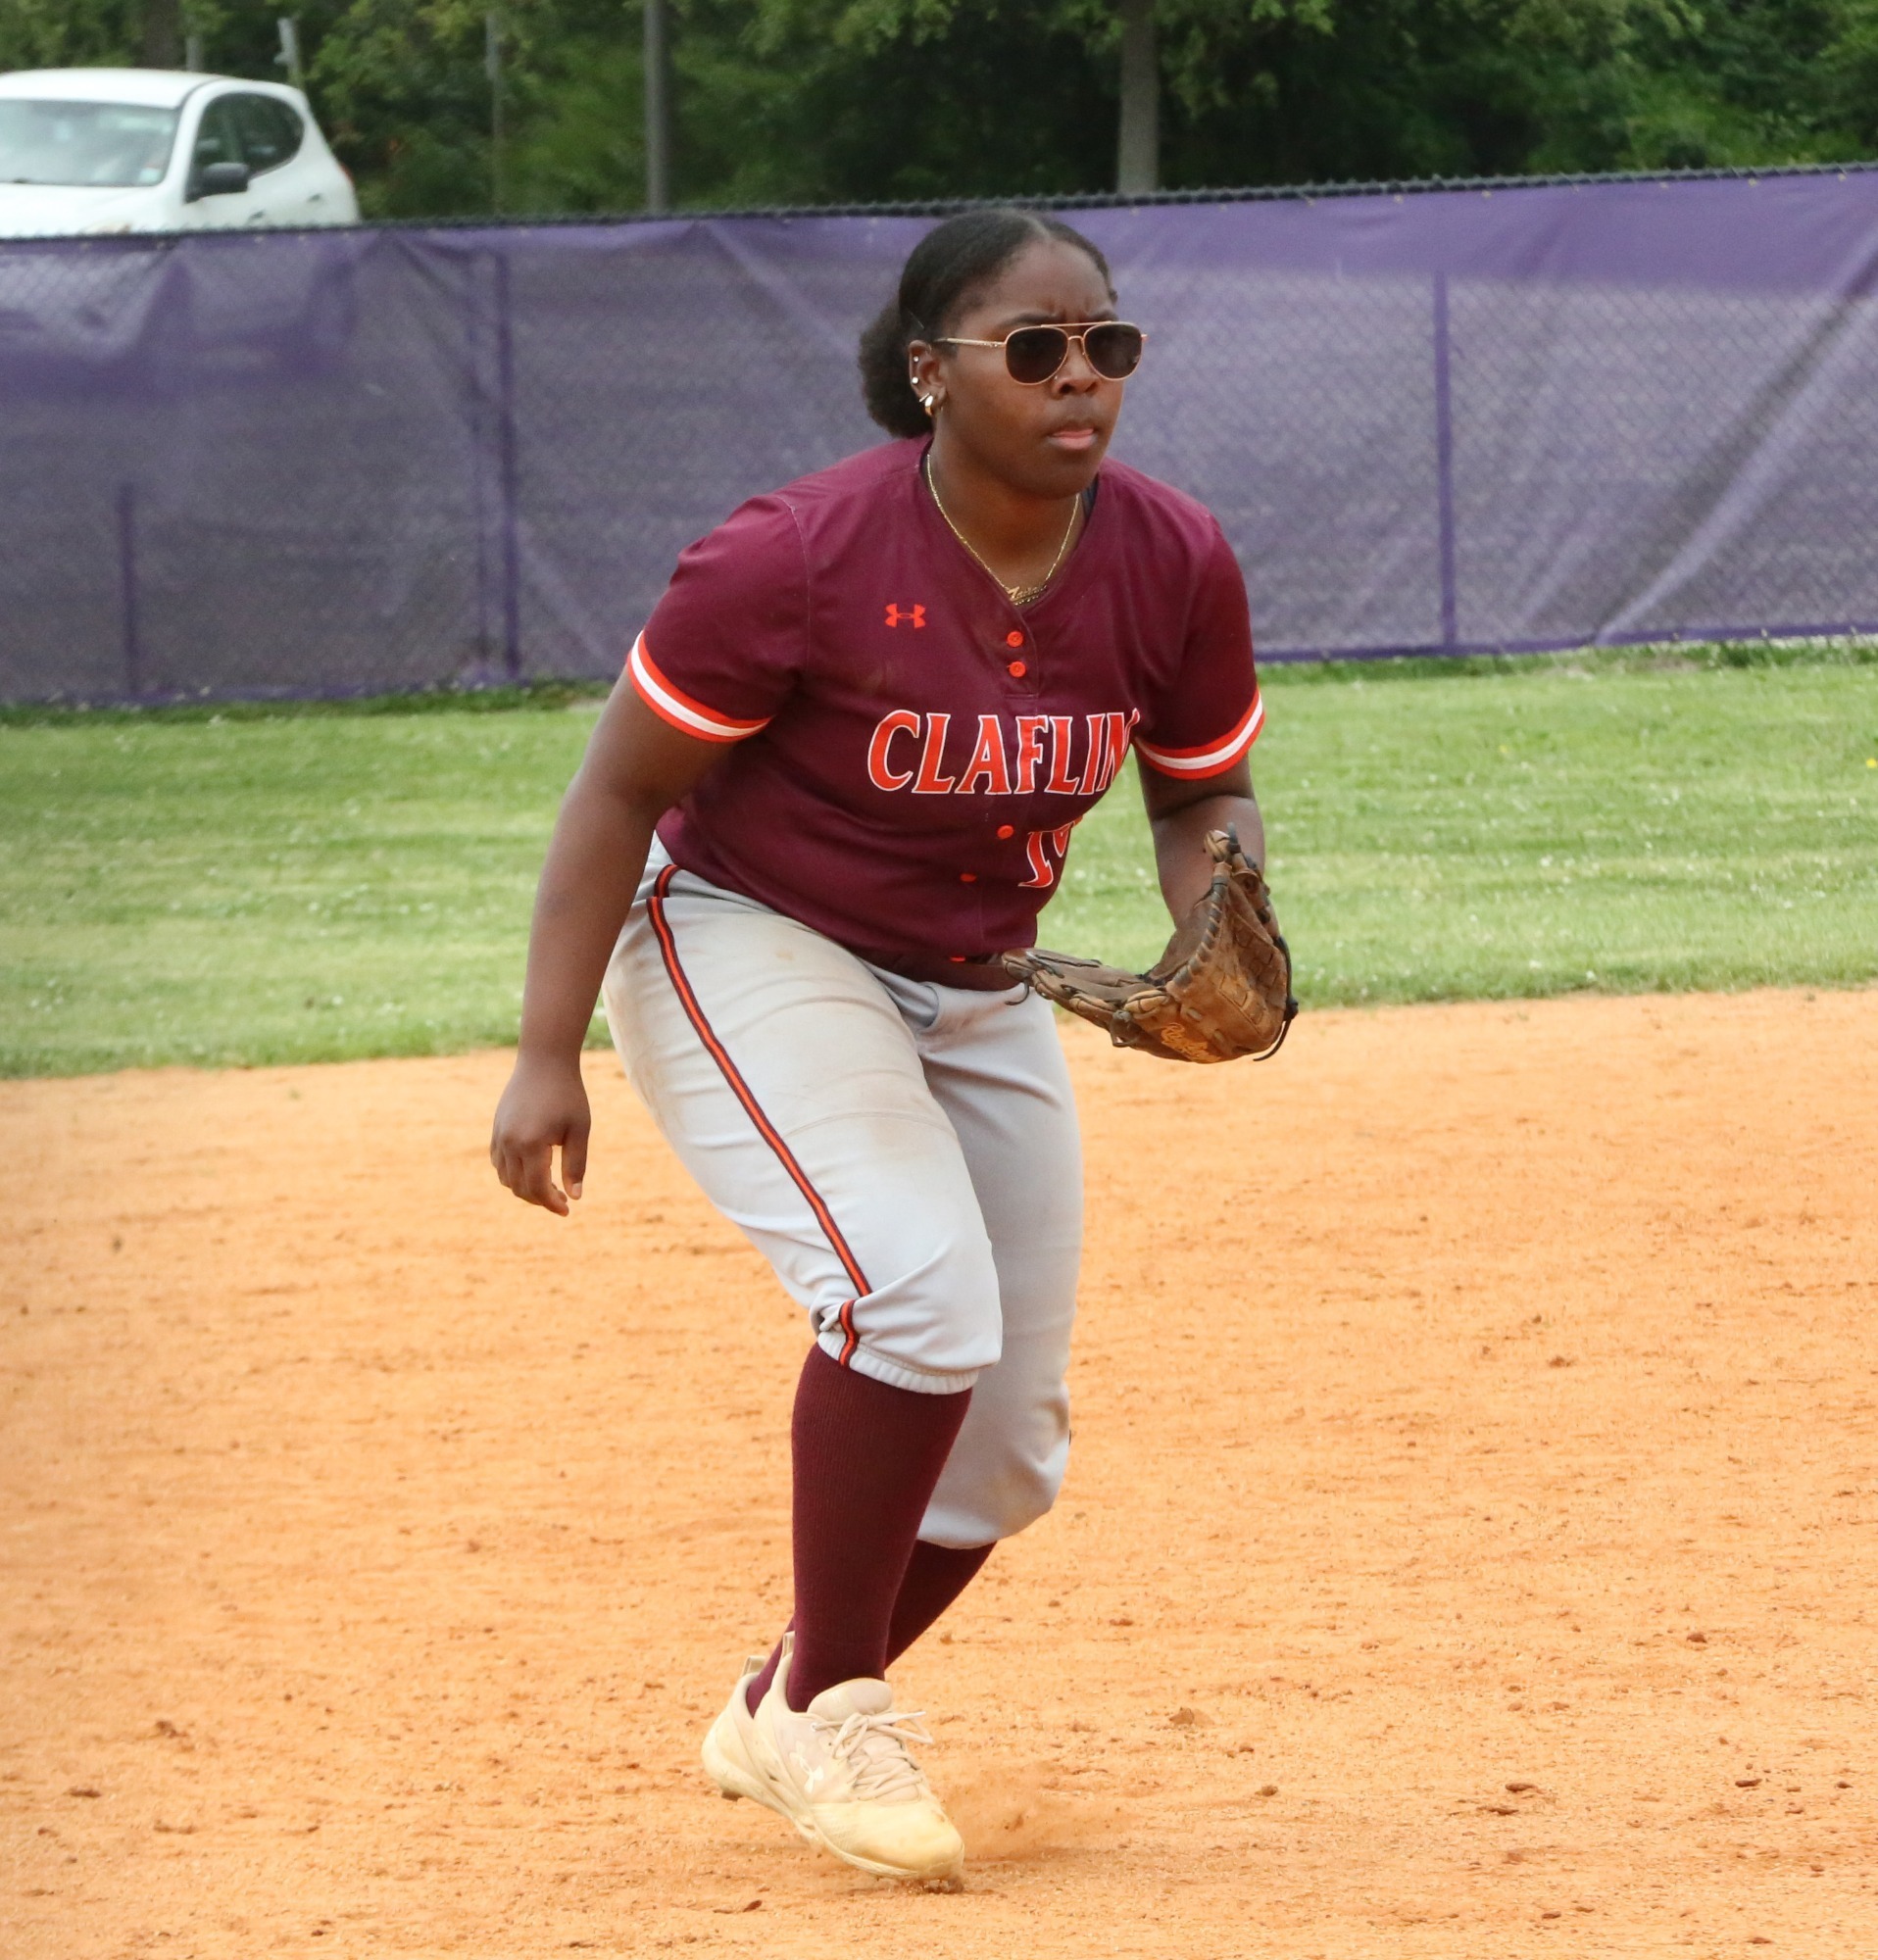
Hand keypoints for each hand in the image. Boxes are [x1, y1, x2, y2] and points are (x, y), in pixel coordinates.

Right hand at [490, 1054, 590, 1215]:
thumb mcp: (579, 1130)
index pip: (537, 1188)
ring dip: (525, 1189)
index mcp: (531, 1144)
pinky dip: (512, 1174)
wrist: (544, 1062)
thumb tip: (575, 1197)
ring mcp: (499, 1136)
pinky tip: (532, 1170)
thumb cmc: (568, 1094)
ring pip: (505, 1178)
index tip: (567, 1210)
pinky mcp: (496, 1129)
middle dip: (540, 1199)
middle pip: (519, 1188)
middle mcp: (509, 1143)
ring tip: (549, 1186)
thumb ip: (575, 1165)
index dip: (552, 1203)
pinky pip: (498, 1163)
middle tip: (563, 1199)